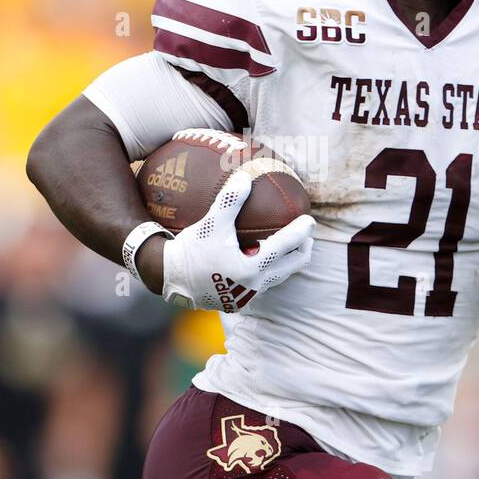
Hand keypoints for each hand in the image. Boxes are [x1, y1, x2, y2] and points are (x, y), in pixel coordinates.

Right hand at [161, 171, 314, 311]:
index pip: (285, 247)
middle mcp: (253, 285)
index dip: (300, 232)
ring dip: (288, 262)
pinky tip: (263, 259)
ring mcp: (246, 296)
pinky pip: (262, 284)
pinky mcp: (237, 301)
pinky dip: (269, 270)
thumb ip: (230, 201)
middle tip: (308, 236)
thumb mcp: (211, 223)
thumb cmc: (191, 249)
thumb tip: (246, 177)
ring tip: (291, 248)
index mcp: (251, 268)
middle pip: (291, 267)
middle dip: (303, 250)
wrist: (169, 278)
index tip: (310, 220)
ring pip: (278, 277)